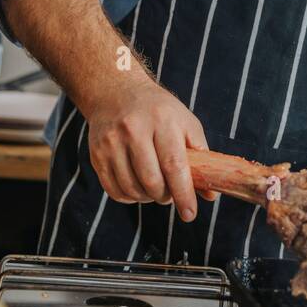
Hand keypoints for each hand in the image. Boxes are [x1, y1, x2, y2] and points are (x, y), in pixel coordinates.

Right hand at [87, 80, 213, 221]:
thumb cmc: (159, 111)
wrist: (116, 92)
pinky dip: (129, 197)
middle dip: (164, 197)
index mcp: (161, 120)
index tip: (190, 214)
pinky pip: (114, 190)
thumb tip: (210, 195)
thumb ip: (200, 156)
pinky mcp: (96, 153)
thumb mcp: (185, 123)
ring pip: (132, 189)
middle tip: (170, 195)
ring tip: (155, 189)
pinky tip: (138, 188)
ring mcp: (111, 142)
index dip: (183, 194)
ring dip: (147, 198)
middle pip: (151, 181)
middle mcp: (133, 129)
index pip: (174, 165)